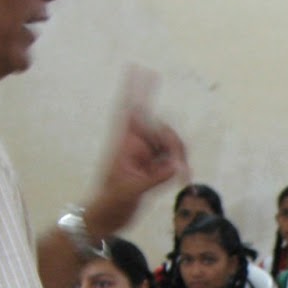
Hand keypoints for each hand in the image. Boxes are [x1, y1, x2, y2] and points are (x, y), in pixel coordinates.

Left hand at [83, 69, 187, 237]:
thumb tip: (175, 166)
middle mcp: (134, 145)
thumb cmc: (108, 203)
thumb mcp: (129, 191)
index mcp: (122, 143)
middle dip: (172, 141)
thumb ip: (153, 178)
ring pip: (169, 143)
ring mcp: (144, 156)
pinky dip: (179, 167)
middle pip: (159, 128)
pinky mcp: (152, 168)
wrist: (106, 219)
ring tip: (180, 175)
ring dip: (178, 155)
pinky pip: (172, 160)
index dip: (134, 89)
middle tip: (180, 162)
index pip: (128, 110)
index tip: (139, 68)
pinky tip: (181, 179)